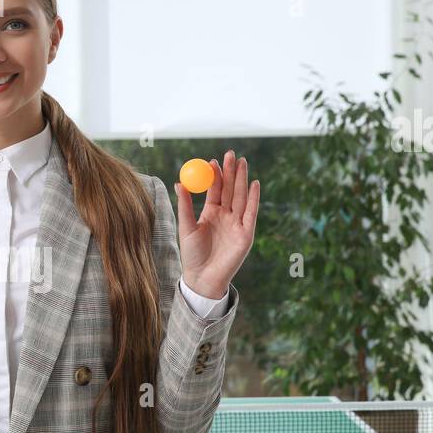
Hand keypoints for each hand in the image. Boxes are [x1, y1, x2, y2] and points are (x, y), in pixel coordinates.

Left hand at [173, 150, 258, 298]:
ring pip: (240, 196)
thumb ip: (184, 205)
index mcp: (211, 213)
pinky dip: (253, 198)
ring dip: (242, 179)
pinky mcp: (247, 233)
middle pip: (230, 189)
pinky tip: (254, 183)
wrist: (202, 278)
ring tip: (242, 161)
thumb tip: (179, 182)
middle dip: (231, 171)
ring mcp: (237, 223)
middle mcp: (226, 216)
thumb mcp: (186, 227)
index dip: (215, 175)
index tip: (212, 161)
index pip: (215, 190)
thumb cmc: (192, 255)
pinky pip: (251, 212)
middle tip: (230, 153)